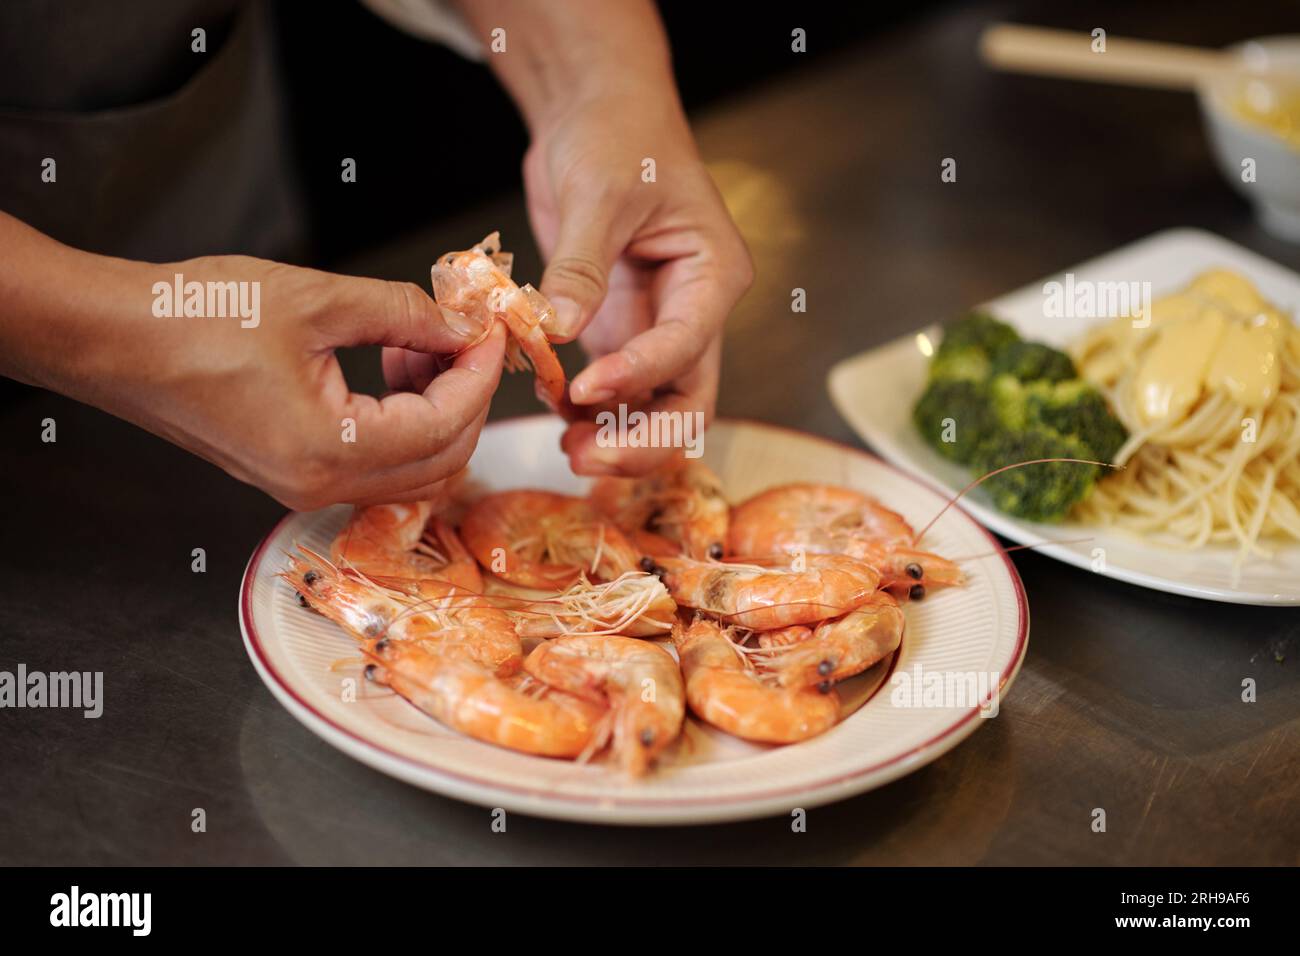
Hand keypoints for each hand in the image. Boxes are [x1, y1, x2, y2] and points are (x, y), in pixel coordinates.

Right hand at [0, 219, 504, 509]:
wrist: (116, 339)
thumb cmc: (196, 317)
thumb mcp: (317, 300)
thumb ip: (405, 314)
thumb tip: (462, 324)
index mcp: (329, 451)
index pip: (445, 424)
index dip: (480, 374)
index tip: (491, 331)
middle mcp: (320, 484)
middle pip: (441, 460)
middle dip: (467, 396)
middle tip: (466, 337)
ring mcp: (305, 486)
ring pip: (413, 468)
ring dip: (436, 409)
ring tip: (419, 344)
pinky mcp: (294, 472)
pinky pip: (376, 462)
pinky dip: (401, 420)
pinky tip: (391, 366)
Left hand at [525, 93, 752, 475]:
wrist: (596, 112)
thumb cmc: (616, 133)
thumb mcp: (597, 192)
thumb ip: (579, 267)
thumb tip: (553, 330)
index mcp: (712, 275)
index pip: (685, 346)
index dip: (637, 376)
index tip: (582, 387)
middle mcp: (694, 311)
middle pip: (688, 403)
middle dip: (642, 441)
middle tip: (585, 455)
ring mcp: (658, 326)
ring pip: (656, 410)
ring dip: (618, 439)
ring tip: (568, 448)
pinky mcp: (621, 330)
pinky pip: (616, 392)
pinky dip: (590, 413)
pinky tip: (556, 413)